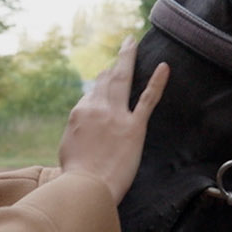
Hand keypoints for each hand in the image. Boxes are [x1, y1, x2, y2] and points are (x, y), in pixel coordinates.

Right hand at [58, 37, 169, 203]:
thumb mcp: (67, 146)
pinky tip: (164, 67)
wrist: (87, 187)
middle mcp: (97, 108)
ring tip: (131, 43)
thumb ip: (77, 129)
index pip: (92, 93)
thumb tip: (83, 121)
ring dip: (127, 59)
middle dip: (115, 62)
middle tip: (125, 46)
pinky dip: (157, 81)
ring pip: (122, 80)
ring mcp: (116, 115)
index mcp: (80, 113)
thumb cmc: (75, 174)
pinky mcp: (135, 127)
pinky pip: (147, 99)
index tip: (107, 80)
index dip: (100, 87)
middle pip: (106, 79)